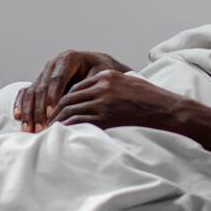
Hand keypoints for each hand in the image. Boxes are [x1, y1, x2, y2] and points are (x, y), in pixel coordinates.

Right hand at [14, 49, 130, 131]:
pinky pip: (26, 92)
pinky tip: (18, 116)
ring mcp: (44, 73)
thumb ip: (92, 86)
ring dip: (29, 111)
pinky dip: (21, 104)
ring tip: (29, 129)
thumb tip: (84, 104)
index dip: (53, 96)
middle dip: (39, 110)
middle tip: (40, 128)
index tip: (52, 113)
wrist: (97, 66)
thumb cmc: (102, 73)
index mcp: (68, 59)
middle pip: (41, 87)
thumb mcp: (102, 75)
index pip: (57, 78)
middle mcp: (53, 64)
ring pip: (32, 92)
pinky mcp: (39, 82)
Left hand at [48, 70, 184, 131]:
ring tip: (49, 131)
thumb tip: (97, 101)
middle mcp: (101, 85)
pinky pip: (80, 120)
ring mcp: (103, 100)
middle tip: (44, 123)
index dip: (62, 101)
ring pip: (71, 109)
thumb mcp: (128, 85)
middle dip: (55, 111)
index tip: (54, 111)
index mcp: (105, 76)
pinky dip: (67, 127)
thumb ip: (111, 89)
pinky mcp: (107, 115)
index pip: (75, 88)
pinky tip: (61, 134)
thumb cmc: (151, 100)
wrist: (166, 107)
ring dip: (57, 121)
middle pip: (69, 98)